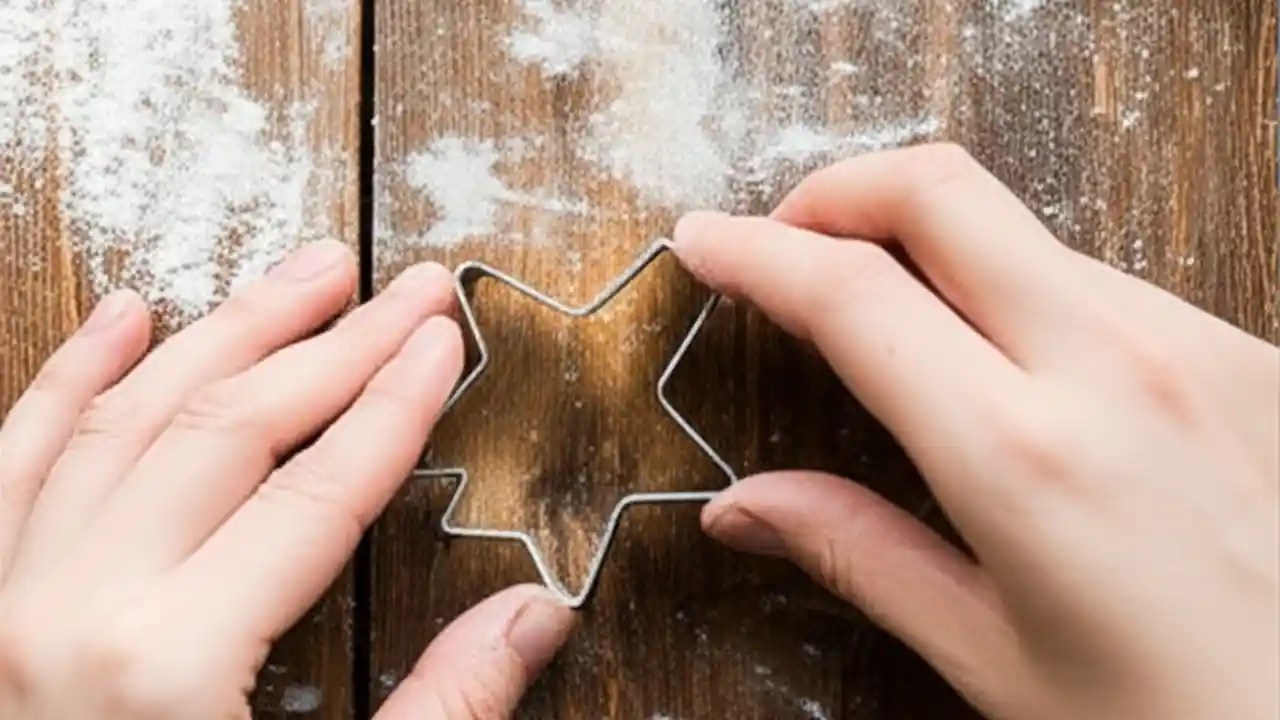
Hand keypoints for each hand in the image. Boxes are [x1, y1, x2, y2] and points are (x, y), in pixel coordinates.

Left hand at [0, 241, 573, 718]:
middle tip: (405, 284)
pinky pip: (14, 459)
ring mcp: (6, 600)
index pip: (319, 491)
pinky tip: (125, 315)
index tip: (444, 339)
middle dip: (333, 344)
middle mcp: (73, 612)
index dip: (395, 404)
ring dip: (221, 330)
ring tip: (300, 275)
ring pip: (123, 417)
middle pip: (231, 428)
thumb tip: (533, 614)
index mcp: (170, 667)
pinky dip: (70, 379)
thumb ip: (441, 712)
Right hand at [673, 144, 1278, 719]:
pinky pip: (1097, 281)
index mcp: (1025, 457)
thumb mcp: (993, 655)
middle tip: (786, 242)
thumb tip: (744, 507)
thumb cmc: (1179, 719)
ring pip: (1020, 233)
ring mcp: (1191, 344)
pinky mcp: (1241, 350)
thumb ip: (857, 554)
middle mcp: (1115, 368)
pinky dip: (1021, 292)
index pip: (854, 295)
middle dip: (837, 193)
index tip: (708, 243)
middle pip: (942, 192)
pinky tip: (1008, 363)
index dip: (757, 254)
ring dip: (932, 247)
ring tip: (892, 317)